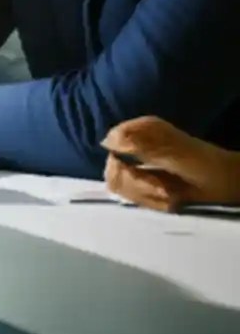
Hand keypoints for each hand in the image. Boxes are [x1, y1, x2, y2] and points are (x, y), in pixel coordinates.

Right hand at [102, 116, 239, 211]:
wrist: (225, 182)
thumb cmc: (205, 165)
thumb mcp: (177, 154)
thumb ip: (143, 146)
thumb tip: (108, 142)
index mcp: (140, 130)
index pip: (110, 148)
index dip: (124, 168)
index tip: (149, 178)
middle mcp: (133, 144)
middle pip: (113, 172)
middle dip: (140, 188)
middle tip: (165, 191)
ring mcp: (136, 164)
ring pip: (122, 188)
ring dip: (148, 197)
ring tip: (171, 196)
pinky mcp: (141, 181)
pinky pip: (132, 197)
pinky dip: (152, 203)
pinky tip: (170, 200)